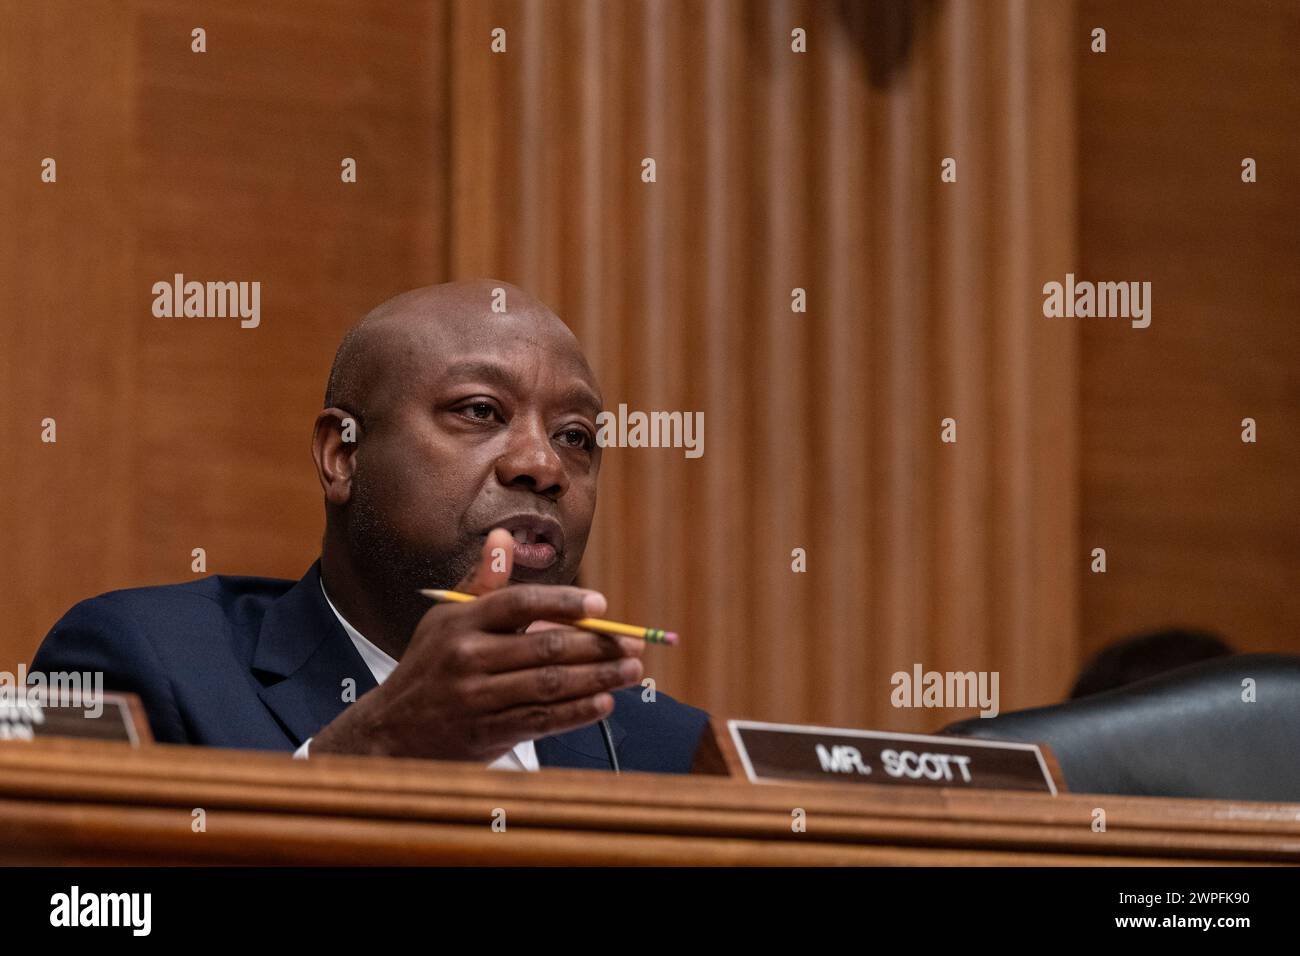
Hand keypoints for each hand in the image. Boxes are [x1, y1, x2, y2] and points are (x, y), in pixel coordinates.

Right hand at [311, 528, 644, 760]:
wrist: (391, 732)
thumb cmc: (429, 666)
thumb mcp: (445, 620)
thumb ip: (482, 582)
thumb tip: (503, 537)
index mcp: (461, 622)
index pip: (519, 603)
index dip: (563, 603)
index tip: (601, 606)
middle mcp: (467, 657)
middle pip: (544, 646)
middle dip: (597, 645)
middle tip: (633, 645)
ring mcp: (476, 698)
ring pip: (549, 684)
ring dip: (598, 678)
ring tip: (632, 672)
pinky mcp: (486, 733)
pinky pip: (541, 721)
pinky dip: (577, 712)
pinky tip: (604, 703)